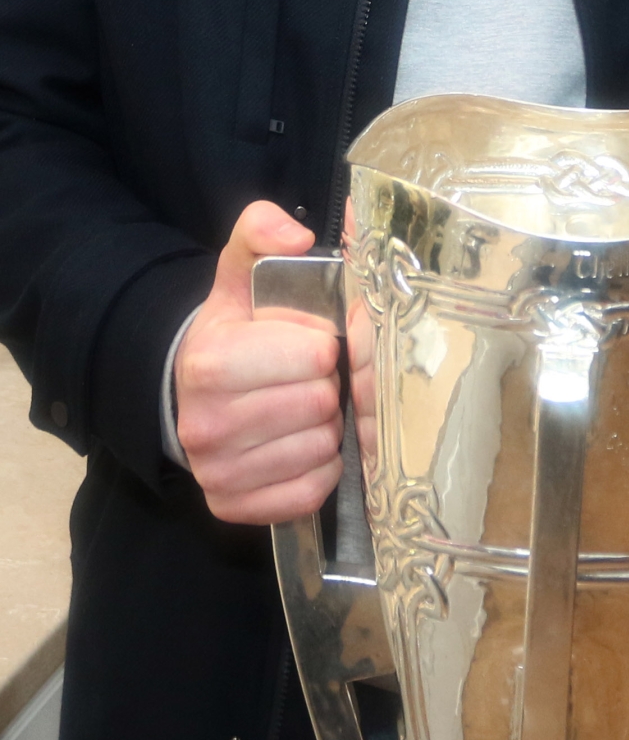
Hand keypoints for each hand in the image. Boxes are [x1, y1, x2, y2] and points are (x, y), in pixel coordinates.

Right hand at [174, 202, 342, 523]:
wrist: (188, 394)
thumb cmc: (233, 332)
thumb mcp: (239, 273)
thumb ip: (262, 231)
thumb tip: (298, 235)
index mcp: (210, 363)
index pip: (314, 354)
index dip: (324, 344)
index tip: (313, 341)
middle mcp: (205, 424)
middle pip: (321, 402)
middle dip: (329, 385)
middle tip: (314, 378)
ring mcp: (217, 472)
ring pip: (321, 448)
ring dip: (327, 427)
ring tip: (306, 408)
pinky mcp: (232, 508)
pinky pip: (310, 491)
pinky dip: (321, 468)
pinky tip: (304, 444)